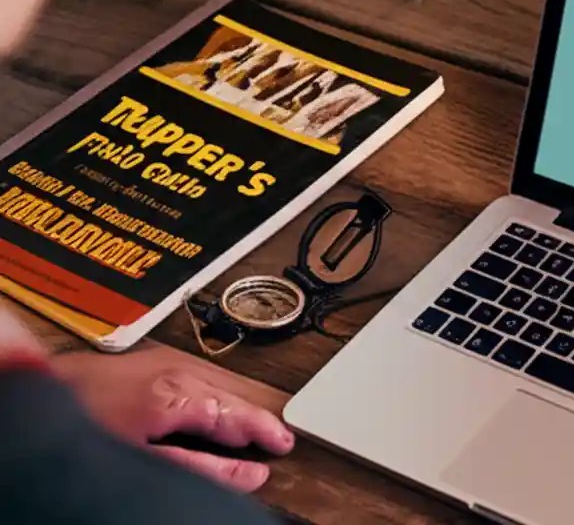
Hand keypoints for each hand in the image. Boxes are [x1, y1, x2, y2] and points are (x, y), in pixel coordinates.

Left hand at [51, 348, 294, 492]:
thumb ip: (202, 465)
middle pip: (229, 397)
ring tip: (251, 427)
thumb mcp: (145, 460)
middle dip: (253, 418)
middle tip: (276, 439)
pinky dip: (211, 394)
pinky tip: (212, 407)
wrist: (31, 393)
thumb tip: (249, 472)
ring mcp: (158, 361)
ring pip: (214, 384)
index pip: (237, 416)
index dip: (264, 432)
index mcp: (176, 394)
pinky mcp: (145, 360)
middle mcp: (172, 370)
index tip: (283, 446)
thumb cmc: (79, 428)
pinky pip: (193, 376)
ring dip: (233, 405)